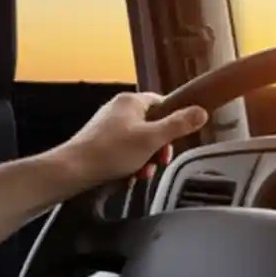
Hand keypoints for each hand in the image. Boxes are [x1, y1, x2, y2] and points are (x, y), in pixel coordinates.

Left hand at [54, 92, 208, 185]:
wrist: (73, 170)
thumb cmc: (111, 152)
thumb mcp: (152, 139)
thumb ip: (178, 125)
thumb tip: (202, 111)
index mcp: (131, 101)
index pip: (162, 104)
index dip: (173, 122)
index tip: (175, 141)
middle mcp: (118, 108)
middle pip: (151, 124)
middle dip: (158, 146)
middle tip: (159, 162)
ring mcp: (107, 124)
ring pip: (138, 139)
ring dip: (145, 157)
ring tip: (141, 173)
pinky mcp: (99, 140)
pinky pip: (124, 148)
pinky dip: (130, 161)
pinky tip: (128, 175)